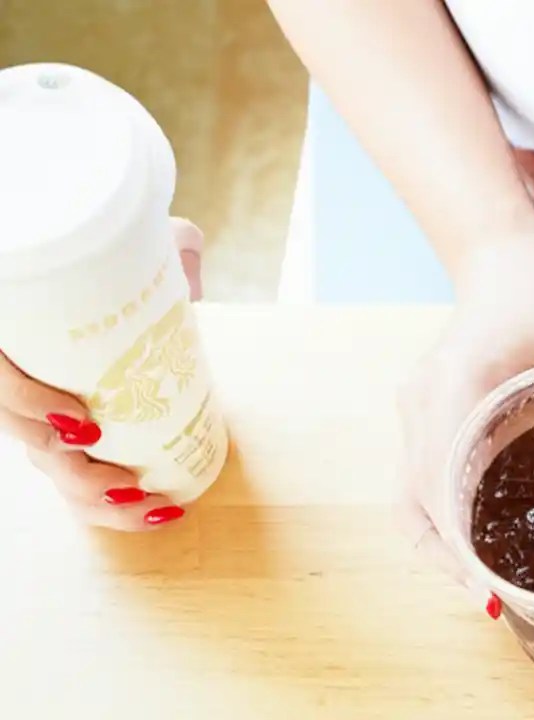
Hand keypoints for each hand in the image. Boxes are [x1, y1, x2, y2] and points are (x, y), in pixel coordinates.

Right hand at [2, 217, 204, 529]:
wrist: (79, 267)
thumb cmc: (92, 256)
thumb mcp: (122, 243)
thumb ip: (150, 242)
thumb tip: (183, 246)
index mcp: (9, 341)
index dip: (27, 405)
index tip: (79, 422)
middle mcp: (11, 383)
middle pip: (27, 443)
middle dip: (78, 477)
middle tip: (128, 485)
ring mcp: (34, 417)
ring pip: (52, 472)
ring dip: (100, 500)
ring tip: (154, 507)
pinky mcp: (62, 438)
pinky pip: (72, 482)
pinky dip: (107, 505)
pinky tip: (152, 512)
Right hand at [397, 240, 533, 612]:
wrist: (497, 264)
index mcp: (454, 384)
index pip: (439, 476)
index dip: (457, 536)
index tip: (487, 581)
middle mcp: (422, 404)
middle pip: (413, 502)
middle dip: (448, 557)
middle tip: (494, 600)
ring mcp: (415, 413)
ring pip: (408, 499)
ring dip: (438, 547)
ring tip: (484, 588)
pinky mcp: (422, 419)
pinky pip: (418, 483)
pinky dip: (440, 522)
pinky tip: (476, 548)